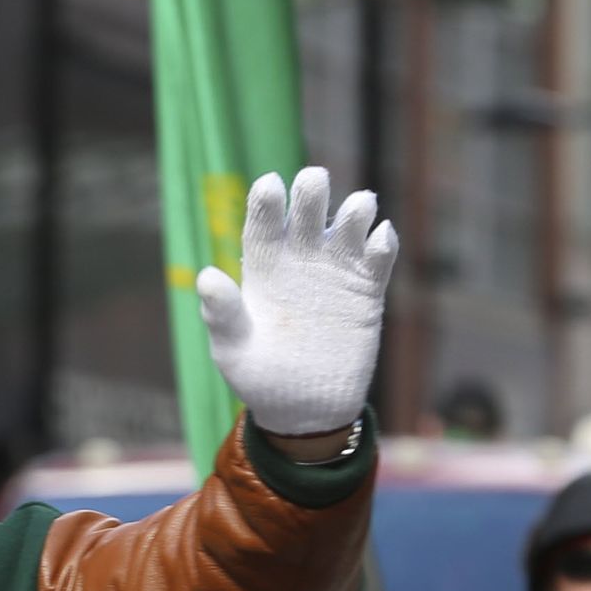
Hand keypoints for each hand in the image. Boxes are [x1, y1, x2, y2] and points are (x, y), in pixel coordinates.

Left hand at [197, 167, 397, 438]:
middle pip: (307, 212)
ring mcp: (335, 272)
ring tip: (359, 208)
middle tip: (314, 180)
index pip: (264, 223)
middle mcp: (300, 259)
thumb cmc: (259, 377)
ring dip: (355, 212)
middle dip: (311, 193)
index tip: (270, 185)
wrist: (304, 410)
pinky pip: (379, 259)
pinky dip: (383, 245)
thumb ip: (222, 313)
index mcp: (263, 265)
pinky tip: (380, 239)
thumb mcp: (233, 349)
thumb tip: (207, 277)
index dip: (267, 202)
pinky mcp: (366, 292)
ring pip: (348, 228)